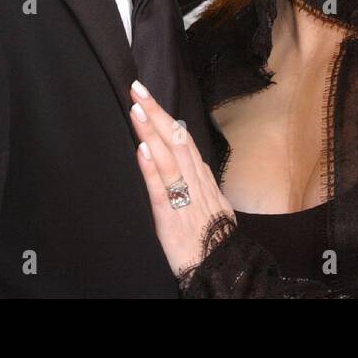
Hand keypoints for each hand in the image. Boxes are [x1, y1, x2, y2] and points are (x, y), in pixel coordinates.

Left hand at [128, 80, 233, 277]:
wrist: (221, 268)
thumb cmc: (214, 238)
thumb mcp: (213, 201)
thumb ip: (200, 179)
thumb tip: (193, 158)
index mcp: (201, 177)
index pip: (182, 138)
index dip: (164, 115)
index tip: (148, 96)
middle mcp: (194, 181)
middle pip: (175, 140)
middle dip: (156, 112)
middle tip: (137, 89)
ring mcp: (183, 198)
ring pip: (168, 158)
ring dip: (151, 132)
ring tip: (136, 110)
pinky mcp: (171, 218)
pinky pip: (161, 190)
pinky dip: (151, 168)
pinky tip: (141, 150)